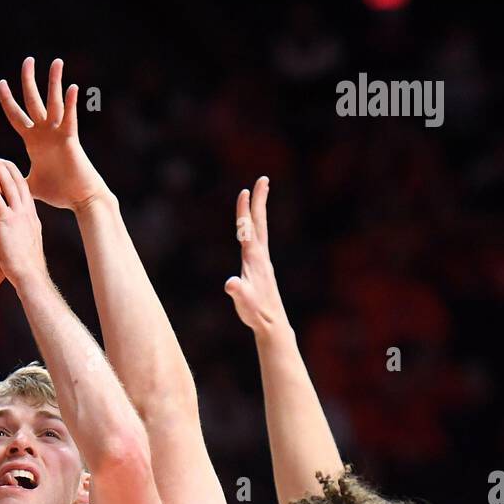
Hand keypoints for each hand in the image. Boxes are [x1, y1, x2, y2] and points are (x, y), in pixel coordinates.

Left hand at [0, 57, 105, 211]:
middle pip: (33, 101)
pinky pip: (71, 119)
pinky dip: (72, 104)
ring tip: (56, 62)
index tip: (1, 82)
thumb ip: (15, 179)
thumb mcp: (30, 185)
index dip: (8, 100)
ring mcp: (58, 134)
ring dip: (55, 82)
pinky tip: (72, 87)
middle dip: (29, 80)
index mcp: (34, 140)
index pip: (16, 115)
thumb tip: (1, 180)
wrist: (80, 199)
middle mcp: (45, 132)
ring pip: (54, 103)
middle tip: (28, 60)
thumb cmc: (59, 192)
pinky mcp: (71, 140)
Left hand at [0, 153, 46, 290]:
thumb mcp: (22, 254)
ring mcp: (19, 215)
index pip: (26, 194)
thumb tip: (2, 251)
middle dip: (9, 167)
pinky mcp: (7, 220)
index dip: (18, 181)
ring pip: (9, 183)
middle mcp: (28, 213)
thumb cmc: (25, 272)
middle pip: (20, 183)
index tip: (9, 172)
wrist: (30, 275)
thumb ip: (13, 246)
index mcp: (32, 220)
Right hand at [224, 178, 288, 334]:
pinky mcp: (262, 269)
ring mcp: (263, 262)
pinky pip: (258, 242)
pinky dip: (255, 229)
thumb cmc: (256, 313)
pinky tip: (253, 230)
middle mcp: (261, 257)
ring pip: (260, 231)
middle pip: (259, 223)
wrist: (273, 324)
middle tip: (263, 179)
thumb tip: (231, 283)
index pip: (248, 230)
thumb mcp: (243, 302)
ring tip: (258, 197)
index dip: (245, 211)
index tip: (245, 191)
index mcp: (254, 259)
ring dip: (258, 212)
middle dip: (259, 201)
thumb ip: (237, 291)